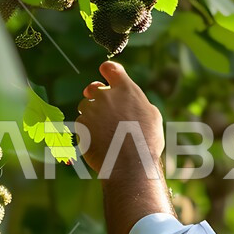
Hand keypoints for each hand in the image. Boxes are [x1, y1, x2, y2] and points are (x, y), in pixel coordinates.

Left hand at [76, 61, 163, 176]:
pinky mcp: (81, 125)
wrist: (130, 166)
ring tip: (104, 131)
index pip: (109, 67)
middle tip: (103, 109)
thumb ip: (137, 100)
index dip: (107, 70)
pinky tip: (99, 141)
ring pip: (85, 106)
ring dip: (92, 114)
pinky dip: (87, 130)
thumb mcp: (152, 115)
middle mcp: (106, 95)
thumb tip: (130, 99)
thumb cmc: (146, 142)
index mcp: (126, 89)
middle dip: (96, 96)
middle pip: (94, 87)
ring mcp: (91, 110)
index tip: (107, 75)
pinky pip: (81, 123)